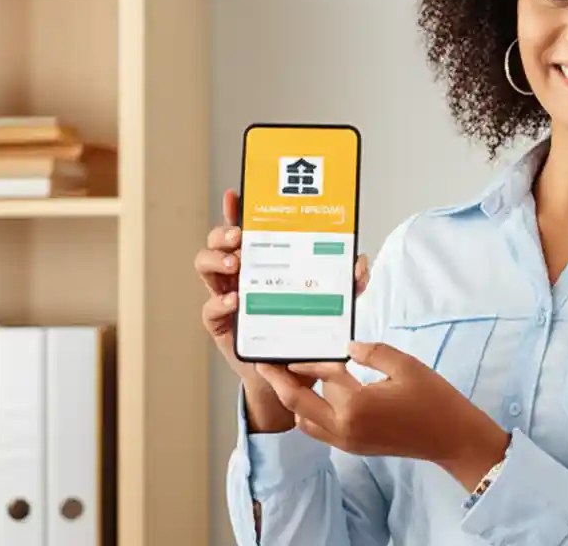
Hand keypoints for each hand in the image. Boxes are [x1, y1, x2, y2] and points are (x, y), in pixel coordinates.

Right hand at [195, 187, 369, 429]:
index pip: (245, 229)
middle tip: (240, 236)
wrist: (290, 373)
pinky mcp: (220, 324)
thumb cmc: (303, 330)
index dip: (237, 210)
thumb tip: (361, 262)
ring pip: (206, 267)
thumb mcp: (330, 305)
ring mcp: (225, 296)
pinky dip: (218, 302)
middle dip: (224, 232)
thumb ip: (347, 285)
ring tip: (235, 264)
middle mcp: (239, 274)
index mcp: (262, 261)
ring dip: (217, 260)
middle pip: (219, 242)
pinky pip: (209, 309)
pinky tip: (234, 302)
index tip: (237, 194)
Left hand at [257, 342, 509, 490]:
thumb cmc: (433, 399)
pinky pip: (319, 431)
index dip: (311, 360)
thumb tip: (347, 347)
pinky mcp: (354, 448)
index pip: (323, 376)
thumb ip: (371, 352)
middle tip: (265, 365)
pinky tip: (316, 396)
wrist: (451, 438)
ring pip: (305, 422)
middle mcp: (344, 428)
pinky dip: (310, 413)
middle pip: (297, 405)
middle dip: (279, 383)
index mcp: (356, 405)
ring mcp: (347, 442)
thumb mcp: (404, 365)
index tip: (296, 347)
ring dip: (294, 401)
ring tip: (290, 379)